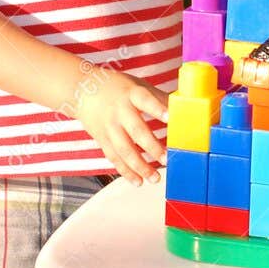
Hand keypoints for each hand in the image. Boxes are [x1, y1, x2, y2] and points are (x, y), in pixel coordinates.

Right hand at [72, 66, 168, 184]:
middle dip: (152, 147)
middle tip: (166, 159)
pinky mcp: (102, 139)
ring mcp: (109, 127)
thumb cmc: (118, 88)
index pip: (145, 100)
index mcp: (131, 94)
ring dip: (140, 166)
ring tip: (155, 178)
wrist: (82, 89)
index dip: (157, 108)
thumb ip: (159, 98)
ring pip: (124, 149)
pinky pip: (114, 158)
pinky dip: (126, 171)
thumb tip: (186, 105)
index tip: (170, 117)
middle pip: (136, 130)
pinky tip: (138, 181)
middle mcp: (119, 111)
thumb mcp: (138, 86)